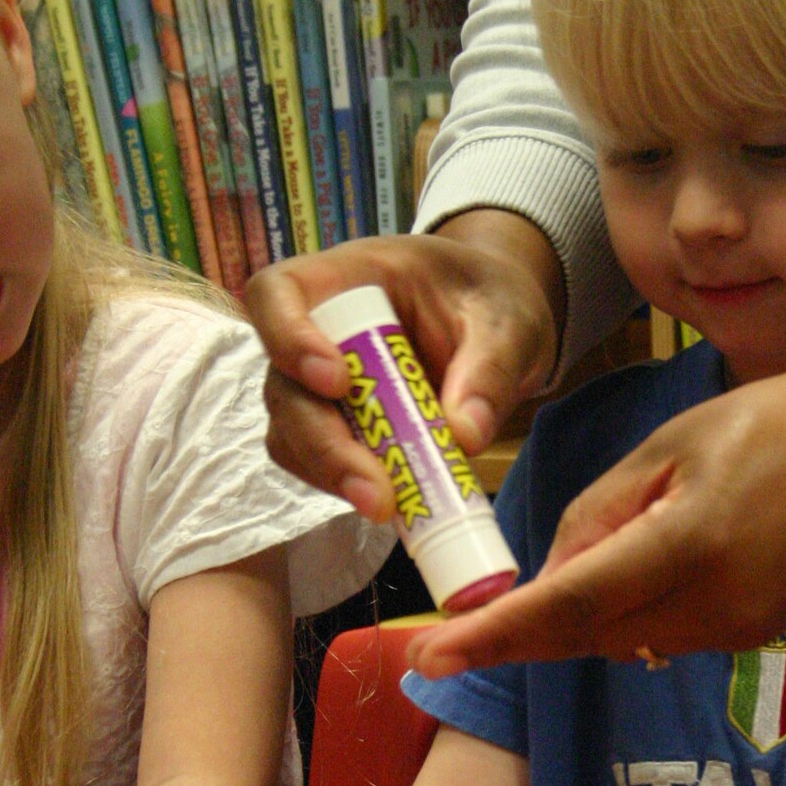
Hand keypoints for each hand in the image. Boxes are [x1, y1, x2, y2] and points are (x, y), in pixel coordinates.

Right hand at [245, 213, 564, 520]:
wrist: (499, 325)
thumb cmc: (492, 300)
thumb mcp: (509, 322)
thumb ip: (491, 369)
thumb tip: (464, 436)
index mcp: (347, 277)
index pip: (277, 294)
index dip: (288, 337)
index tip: (338, 381)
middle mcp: (317, 331)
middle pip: (284, 386)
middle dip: (323, 442)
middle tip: (375, 491)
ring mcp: (318, 384)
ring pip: (293, 434)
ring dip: (333, 475)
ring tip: (389, 507)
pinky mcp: (337, 428)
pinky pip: (319, 463)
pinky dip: (349, 486)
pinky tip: (394, 502)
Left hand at [405, 348, 785, 673]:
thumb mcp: (680, 441)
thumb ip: (605, 509)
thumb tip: (550, 574)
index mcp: (688, 545)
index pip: (568, 605)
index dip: (494, 636)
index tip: (431, 654)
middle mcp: (710, 606)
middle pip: (587, 637)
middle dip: (522, 633)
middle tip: (456, 628)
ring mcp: (735, 629)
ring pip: (622, 639)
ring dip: (577, 617)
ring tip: (586, 557)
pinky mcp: (752, 633)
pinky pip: (663, 632)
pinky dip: (626, 610)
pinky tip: (631, 566)